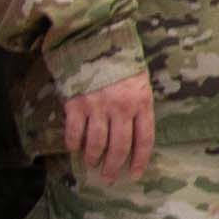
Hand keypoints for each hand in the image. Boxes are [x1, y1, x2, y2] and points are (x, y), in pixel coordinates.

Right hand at [57, 73, 152, 188]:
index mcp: (142, 103)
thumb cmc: (122, 64)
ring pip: (96, 143)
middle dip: (114, 166)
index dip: (140, 160)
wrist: (96, 41)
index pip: (144, 139)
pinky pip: (74, 131)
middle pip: (119, 147)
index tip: (135, 175)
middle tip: (109, 177)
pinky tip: (74, 149)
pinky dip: (74, 143)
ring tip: (92, 163)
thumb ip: (139, 108)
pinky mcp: (76, 103)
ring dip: (93, 157)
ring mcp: (98, 106)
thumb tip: (135, 138)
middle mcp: (121, 107)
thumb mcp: (140, 83)